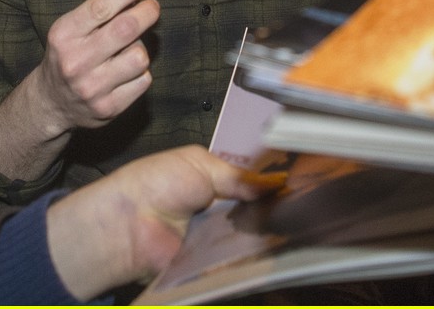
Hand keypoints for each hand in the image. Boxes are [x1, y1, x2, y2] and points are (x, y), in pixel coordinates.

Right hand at [32, 0, 160, 132]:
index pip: (102, 5)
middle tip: (152, 7)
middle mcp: (76, 61)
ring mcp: (92, 87)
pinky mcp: (109, 108)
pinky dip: (140, 73)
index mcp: (64, 35)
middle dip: (147, 12)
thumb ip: (101, 11)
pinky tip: (126, 73)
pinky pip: (143, 80)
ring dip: (140, 49)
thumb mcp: (71, 29)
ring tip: (128, 50)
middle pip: (126, 28)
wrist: (51, 103)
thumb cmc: (69, 55)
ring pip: (139, 56)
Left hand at [46, 144, 285, 299]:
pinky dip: (253, 259)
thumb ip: (240, 176)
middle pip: (258, 215)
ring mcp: (218, 242)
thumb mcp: (201, 164)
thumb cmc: (157, 183)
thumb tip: (279, 182)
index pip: (253, 188)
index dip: (274, 187)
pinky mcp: (212, 267)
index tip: (301, 185)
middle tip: (306, 208)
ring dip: (269, 235)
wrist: (127, 224)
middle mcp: (220, 214)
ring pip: (253, 240)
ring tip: (296, 229)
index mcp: (216, 185)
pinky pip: (238, 264)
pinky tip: (274, 251)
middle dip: (277, 212)